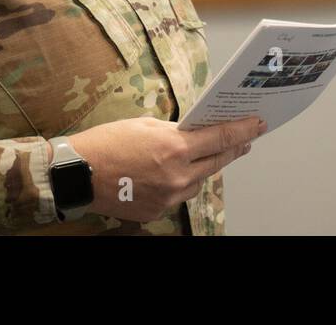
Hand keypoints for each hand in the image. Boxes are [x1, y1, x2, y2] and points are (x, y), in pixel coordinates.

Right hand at [67, 115, 264, 223]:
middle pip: (217, 161)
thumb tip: (195, 132)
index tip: (258, 125)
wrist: (78, 174)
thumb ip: (175, 130)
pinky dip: (180, 183)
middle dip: (234, 149)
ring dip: (204, 167)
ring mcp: (168, 196)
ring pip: (199, 181)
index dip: (243, 131)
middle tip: (246, 139)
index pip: (221, 139)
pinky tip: (171, 173)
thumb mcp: (145, 124)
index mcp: (175, 148)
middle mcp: (177, 175)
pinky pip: (179, 195)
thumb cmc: (108, 142)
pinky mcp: (157, 211)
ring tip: (203, 155)